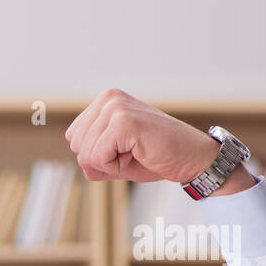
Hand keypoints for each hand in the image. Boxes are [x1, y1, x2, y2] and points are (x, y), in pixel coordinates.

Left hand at [65, 88, 252, 194]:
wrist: (191, 158)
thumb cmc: (155, 157)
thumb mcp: (114, 157)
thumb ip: (90, 157)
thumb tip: (81, 161)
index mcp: (105, 100)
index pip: (73, 138)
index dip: (96, 155)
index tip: (124, 149)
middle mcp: (108, 98)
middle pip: (77, 146)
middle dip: (101, 161)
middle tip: (132, 152)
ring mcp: (116, 107)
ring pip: (85, 155)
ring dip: (110, 165)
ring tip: (136, 152)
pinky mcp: (124, 121)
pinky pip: (97, 158)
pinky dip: (115, 168)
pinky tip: (138, 155)